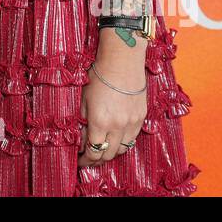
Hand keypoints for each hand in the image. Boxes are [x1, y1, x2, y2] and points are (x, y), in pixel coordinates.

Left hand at [77, 30, 147, 166]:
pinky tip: (116, 139)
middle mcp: (117, 126)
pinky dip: (123, 143)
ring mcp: (132, 123)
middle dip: (97, 160)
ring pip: (122, 150)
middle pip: (108, 155)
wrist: (122, 61)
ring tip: (103, 150)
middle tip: (89, 158)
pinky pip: (132, 139)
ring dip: (111, 153)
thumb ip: (83, 121)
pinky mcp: (141, 118)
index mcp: (99, 122)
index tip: (80, 160)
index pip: (93, 152)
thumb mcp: (84, 99)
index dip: (85, 160)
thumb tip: (82, 138)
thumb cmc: (98, 76)